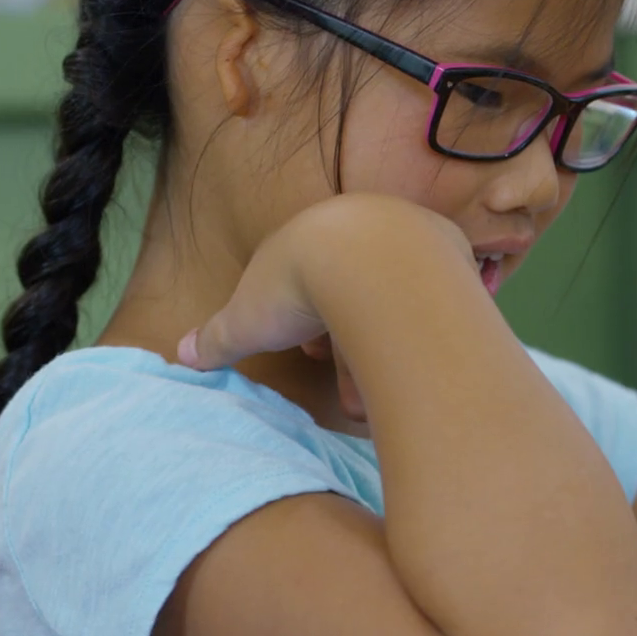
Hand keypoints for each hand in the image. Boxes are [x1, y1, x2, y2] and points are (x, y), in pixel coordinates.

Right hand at [177, 193, 474, 374]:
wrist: (371, 260)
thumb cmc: (298, 287)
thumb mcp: (246, 319)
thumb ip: (217, 336)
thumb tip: (181, 353)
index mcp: (317, 237)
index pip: (313, 281)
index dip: (308, 321)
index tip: (311, 351)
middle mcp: (367, 231)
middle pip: (360, 297)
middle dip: (350, 349)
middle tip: (349, 391)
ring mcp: (415, 243)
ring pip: (399, 305)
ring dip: (386, 355)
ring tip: (378, 403)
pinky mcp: (454, 261)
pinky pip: (436, 307)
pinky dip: (422, 342)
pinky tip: (416, 374)